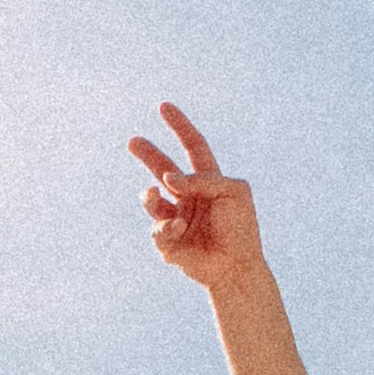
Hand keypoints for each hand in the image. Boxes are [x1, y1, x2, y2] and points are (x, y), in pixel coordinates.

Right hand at [129, 100, 267, 292]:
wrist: (237, 267)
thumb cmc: (241, 229)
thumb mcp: (233, 193)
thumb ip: (202, 179)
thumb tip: (167, 180)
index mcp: (208, 182)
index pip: (193, 146)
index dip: (179, 126)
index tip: (163, 107)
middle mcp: (190, 197)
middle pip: (163, 169)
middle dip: (147, 155)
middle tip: (132, 141)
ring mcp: (177, 219)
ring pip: (151, 199)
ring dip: (150, 197)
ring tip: (152, 195)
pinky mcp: (168, 242)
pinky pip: (157, 227)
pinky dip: (167, 225)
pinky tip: (180, 229)